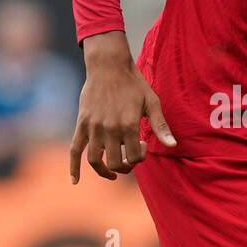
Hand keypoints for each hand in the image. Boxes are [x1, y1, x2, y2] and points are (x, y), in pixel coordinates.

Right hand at [69, 31, 175, 182]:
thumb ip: (161, 126)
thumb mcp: (152, 102)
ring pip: (95, 160)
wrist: (108, 65)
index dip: (140, 157)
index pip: (134, 157)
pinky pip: (74, 150)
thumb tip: (173, 146)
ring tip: (112, 173)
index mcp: (128, 125)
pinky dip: (73, 167)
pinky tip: (75, 181)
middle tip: (130, 159)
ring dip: (104, 171)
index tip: (142, 145)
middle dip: (126, 166)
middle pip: (115, 162)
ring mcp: (93, 127)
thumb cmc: (133, 83)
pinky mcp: (82, 124)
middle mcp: (109, 129)